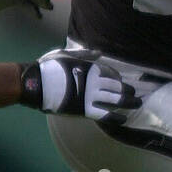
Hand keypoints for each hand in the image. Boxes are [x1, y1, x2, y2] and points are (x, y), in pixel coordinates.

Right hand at [21, 49, 140, 123]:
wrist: (35, 84)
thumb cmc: (48, 68)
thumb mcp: (65, 54)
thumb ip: (84, 54)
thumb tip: (99, 53)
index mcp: (90, 67)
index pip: (111, 73)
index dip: (118, 78)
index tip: (122, 82)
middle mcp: (94, 81)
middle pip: (118, 87)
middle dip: (128, 91)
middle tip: (136, 95)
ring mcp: (91, 95)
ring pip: (116, 100)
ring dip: (129, 102)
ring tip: (137, 104)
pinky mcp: (85, 110)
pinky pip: (106, 114)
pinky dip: (116, 117)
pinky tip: (124, 119)